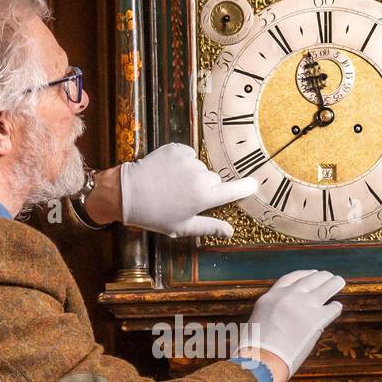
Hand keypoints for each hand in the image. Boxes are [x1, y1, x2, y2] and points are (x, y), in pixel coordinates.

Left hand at [119, 142, 256, 237]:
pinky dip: (181, 161)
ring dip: (190, 174)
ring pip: (199, 167)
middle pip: (213, 179)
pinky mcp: (177, 149)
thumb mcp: (183, 227)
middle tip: (184, 196)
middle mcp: (200, 177)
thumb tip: (230, 232)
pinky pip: (187, 154)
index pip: (233, 190)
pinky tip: (168, 172)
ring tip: (171, 184)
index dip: (245, 187)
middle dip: (204, 186)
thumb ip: (210, 227)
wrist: (128, 193)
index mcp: (204, 198)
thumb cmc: (155, 215)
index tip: (253, 184)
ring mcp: (188, 161)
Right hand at [238, 269, 345, 377]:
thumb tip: (277, 322)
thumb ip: (269, 316)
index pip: (290, 279)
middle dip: (321, 277)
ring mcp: (303, 306)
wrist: (262, 359)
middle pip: (310, 280)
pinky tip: (337, 306)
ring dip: (333, 284)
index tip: (312, 273)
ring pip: (325, 288)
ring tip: (339, 282)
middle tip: (328, 276)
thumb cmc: (254, 349)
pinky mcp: (315, 319)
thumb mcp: (255, 323)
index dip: (304, 274)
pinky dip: (335, 307)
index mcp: (270, 297)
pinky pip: (331, 309)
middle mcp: (288, 296)